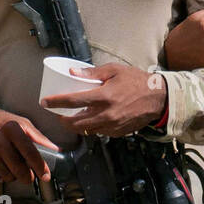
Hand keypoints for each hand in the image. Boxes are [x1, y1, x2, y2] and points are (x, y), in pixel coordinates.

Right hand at [0, 107, 56, 183]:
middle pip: (19, 170)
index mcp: (13, 129)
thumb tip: (54, 149)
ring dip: (12, 175)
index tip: (45, 176)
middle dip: (27, 176)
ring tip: (10, 165)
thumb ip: (37, 136)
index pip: (30, 153)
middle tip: (28, 175)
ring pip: (7, 176)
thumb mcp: (20, 122)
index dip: (40, 167)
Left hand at [41, 63, 167, 137]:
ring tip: (71, 117)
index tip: (45, 102)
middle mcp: (107, 114)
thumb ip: (92, 73)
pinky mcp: (118, 132)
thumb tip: (72, 73)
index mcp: (105, 96)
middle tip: (58, 114)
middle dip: (63, 119)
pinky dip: (91, 127)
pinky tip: (90, 120)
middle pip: (76, 122)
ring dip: (76, 125)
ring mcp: (113, 125)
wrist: (158, 98)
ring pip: (86, 130)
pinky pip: (99, 133)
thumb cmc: (136, 81)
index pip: (73, 101)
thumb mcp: (114, 70)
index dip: (56, 102)